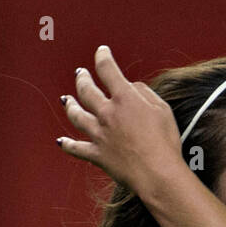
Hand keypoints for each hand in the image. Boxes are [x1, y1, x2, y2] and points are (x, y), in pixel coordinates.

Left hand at [58, 46, 184, 196]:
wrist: (157, 174)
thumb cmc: (165, 143)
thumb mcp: (163, 110)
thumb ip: (145, 93)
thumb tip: (132, 87)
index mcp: (124, 98)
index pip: (107, 69)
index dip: (103, 57)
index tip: (102, 52)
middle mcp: (107, 113)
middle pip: (86, 90)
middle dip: (82, 78)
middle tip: (80, 73)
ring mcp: (99, 134)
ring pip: (76, 115)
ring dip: (70, 105)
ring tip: (66, 100)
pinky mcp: (97, 155)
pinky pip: (77, 149)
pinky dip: (67, 145)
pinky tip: (61, 141)